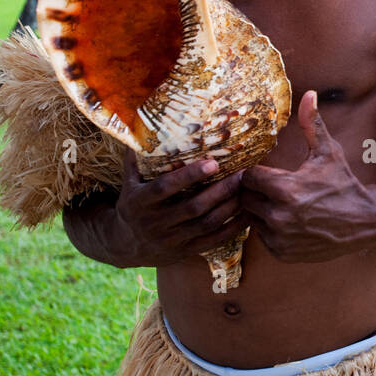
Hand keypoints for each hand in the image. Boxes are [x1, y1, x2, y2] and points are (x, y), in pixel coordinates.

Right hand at [109, 149, 247, 267]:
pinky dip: (234, 228)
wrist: (126, 245)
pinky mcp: (187, 250)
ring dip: (231, 207)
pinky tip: (249, 213)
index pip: (165, 188)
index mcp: (141, 202)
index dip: (189, 176)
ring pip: (207, 223)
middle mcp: (156, 223)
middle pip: (193, 207)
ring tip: (248, 189)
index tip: (213, 162)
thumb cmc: (133, 205)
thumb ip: (135, 158)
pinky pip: (214, 240)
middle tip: (242, 174)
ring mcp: (173, 239)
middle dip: (220, 191)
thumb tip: (141, 124)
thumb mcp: (128, 182)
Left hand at [239, 91, 375, 261]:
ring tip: (281, 204)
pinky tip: (288, 220)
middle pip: (245, 198)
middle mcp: (278, 215)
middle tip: (274, 188)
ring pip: (252, 218)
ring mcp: (279, 237)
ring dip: (261, 210)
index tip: (267, 172)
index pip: (248, 177)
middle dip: (256, 191)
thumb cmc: (344, 184)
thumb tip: (308, 93)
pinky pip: (261, 237)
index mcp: (285, 188)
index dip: (257, 173)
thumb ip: (312, 123)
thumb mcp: (329, 152)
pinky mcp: (281, 252)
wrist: (364, 222)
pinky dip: (270, 229)